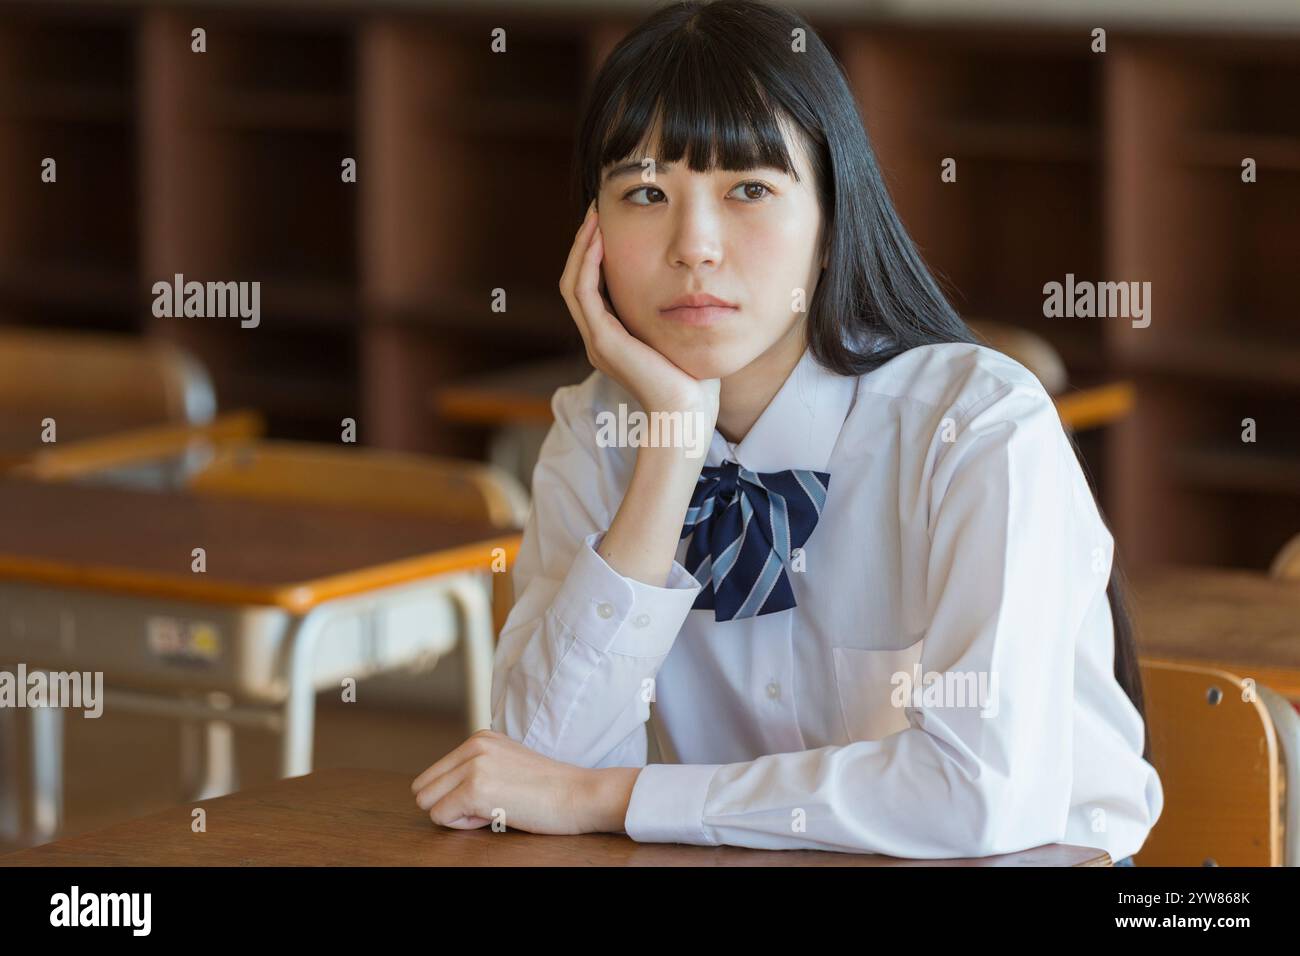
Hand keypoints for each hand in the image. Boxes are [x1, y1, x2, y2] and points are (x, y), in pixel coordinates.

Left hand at [410, 729, 640, 834]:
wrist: (579, 795)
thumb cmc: (549, 790)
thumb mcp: (508, 764)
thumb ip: (476, 768)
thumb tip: (438, 792)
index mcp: (479, 738)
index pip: (433, 775)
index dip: (455, 796)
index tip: (492, 796)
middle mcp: (473, 746)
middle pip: (424, 788)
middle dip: (450, 805)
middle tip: (490, 805)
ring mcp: (473, 766)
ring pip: (428, 803)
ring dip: (456, 816)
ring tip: (494, 808)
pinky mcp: (474, 789)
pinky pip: (441, 817)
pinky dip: (464, 825)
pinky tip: (496, 815)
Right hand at [559, 200, 719, 426]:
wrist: (686, 412)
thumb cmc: (691, 380)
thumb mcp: (679, 336)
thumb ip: (672, 314)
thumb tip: (689, 288)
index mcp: (611, 338)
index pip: (591, 288)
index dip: (594, 254)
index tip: (607, 224)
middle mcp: (597, 338)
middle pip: (575, 281)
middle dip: (583, 244)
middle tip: (595, 211)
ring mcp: (596, 340)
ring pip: (573, 283)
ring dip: (581, 248)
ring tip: (594, 218)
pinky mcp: (602, 341)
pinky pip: (584, 293)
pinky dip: (588, 264)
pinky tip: (600, 241)